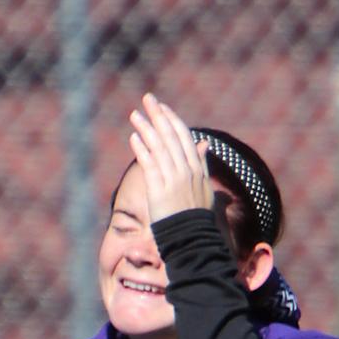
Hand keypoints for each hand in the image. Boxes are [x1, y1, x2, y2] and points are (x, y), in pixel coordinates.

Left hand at [128, 93, 211, 224]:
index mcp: (196, 169)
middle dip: (158, 115)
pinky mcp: (159, 190)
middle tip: (147, 99)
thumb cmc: (197, 217)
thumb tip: (204, 144)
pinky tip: (134, 137)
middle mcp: (186, 171)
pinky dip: (142, 149)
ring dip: (146, 128)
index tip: (162, 108)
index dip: (172, 120)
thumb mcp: (205, 188)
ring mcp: (173, 180)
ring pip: (159, 147)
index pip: (184, 137)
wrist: (193, 239)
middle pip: (170, 136)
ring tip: (135, 115)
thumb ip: (202, 163)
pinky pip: (150, 164)